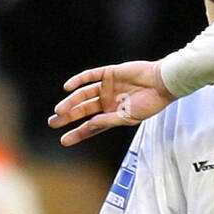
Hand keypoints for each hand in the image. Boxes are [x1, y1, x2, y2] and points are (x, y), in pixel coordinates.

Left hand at [48, 61, 174, 144]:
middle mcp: (107, 102)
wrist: (161, 83)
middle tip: (53, 123)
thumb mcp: (127, 118)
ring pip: (83, 95)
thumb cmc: (149, 104)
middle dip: (68, 117)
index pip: (91, 127)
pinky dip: (78, 81)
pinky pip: (89, 76)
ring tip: (59, 111)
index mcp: (113, 116)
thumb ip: (108, 120)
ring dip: (71, 102)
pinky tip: (68, 88)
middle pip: (83, 111)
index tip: (64, 141)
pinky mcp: (109, 73)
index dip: (77, 133)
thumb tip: (90, 125)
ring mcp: (107, 87)